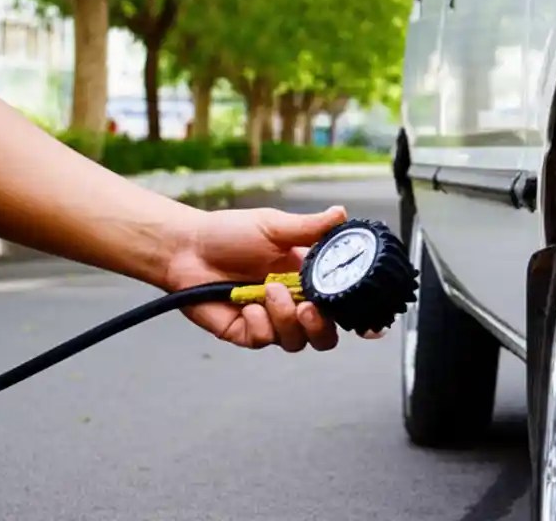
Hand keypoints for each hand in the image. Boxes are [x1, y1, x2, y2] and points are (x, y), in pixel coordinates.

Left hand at [161, 204, 383, 350]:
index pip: (341, 304)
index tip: (369, 324)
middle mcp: (295, 304)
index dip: (359, 318)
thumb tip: (341, 214)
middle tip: (307, 308)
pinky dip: (259, 324)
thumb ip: (310, 227)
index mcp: (308, 279)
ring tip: (267, 292)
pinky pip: (264, 341)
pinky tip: (245, 304)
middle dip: (322, 326)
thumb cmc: (228, 233)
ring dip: (287, 319)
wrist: (186, 248)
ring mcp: (271, 321)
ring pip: (297, 341)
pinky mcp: (247, 332)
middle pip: (326, 334)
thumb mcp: (273, 226)